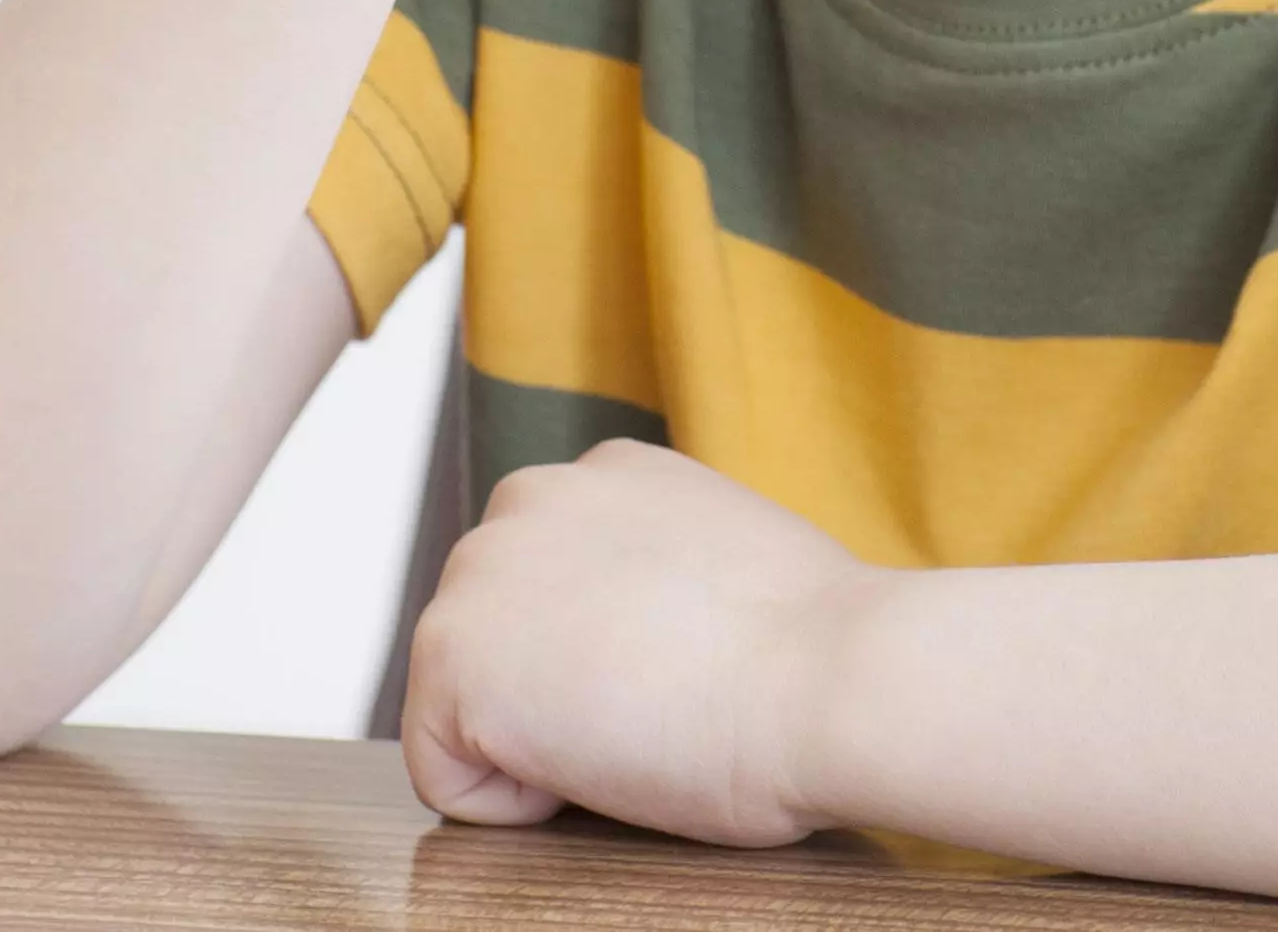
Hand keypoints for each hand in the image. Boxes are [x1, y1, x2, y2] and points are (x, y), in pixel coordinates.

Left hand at [397, 441, 873, 847]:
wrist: (829, 679)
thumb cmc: (814, 649)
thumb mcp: (728, 563)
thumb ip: (658, 572)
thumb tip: (641, 634)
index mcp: (606, 473)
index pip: (553, 590)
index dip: (606, 660)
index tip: (677, 676)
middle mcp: (529, 497)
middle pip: (499, 639)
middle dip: (555, 692)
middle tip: (655, 712)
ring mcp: (480, 571)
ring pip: (466, 703)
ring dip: (533, 740)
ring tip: (632, 733)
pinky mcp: (451, 654)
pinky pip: (447, 775)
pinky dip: (512, 804)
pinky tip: (599, 767)